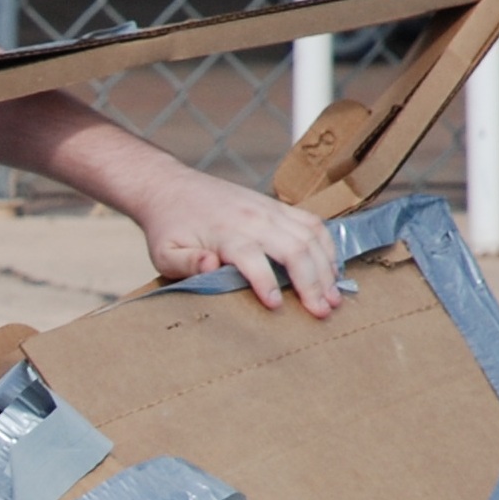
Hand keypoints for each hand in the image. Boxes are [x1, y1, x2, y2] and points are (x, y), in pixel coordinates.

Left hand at [135, 171, 345, 316]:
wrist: (171, 188)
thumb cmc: (168, 227)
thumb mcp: (164, 252)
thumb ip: (186, 263)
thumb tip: (212, 266)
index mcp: (224, 233)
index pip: (252, 258)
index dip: (266, 282)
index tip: (276, 306)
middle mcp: (252, 218)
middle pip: (293, 248)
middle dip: (312, 282)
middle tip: (323, 311)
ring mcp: (268, 210)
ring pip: (309, 236)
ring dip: (326, 267)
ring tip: (335, 296)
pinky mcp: (276, 206)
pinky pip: (312, 222)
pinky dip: (327, 246)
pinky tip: (332, 269)